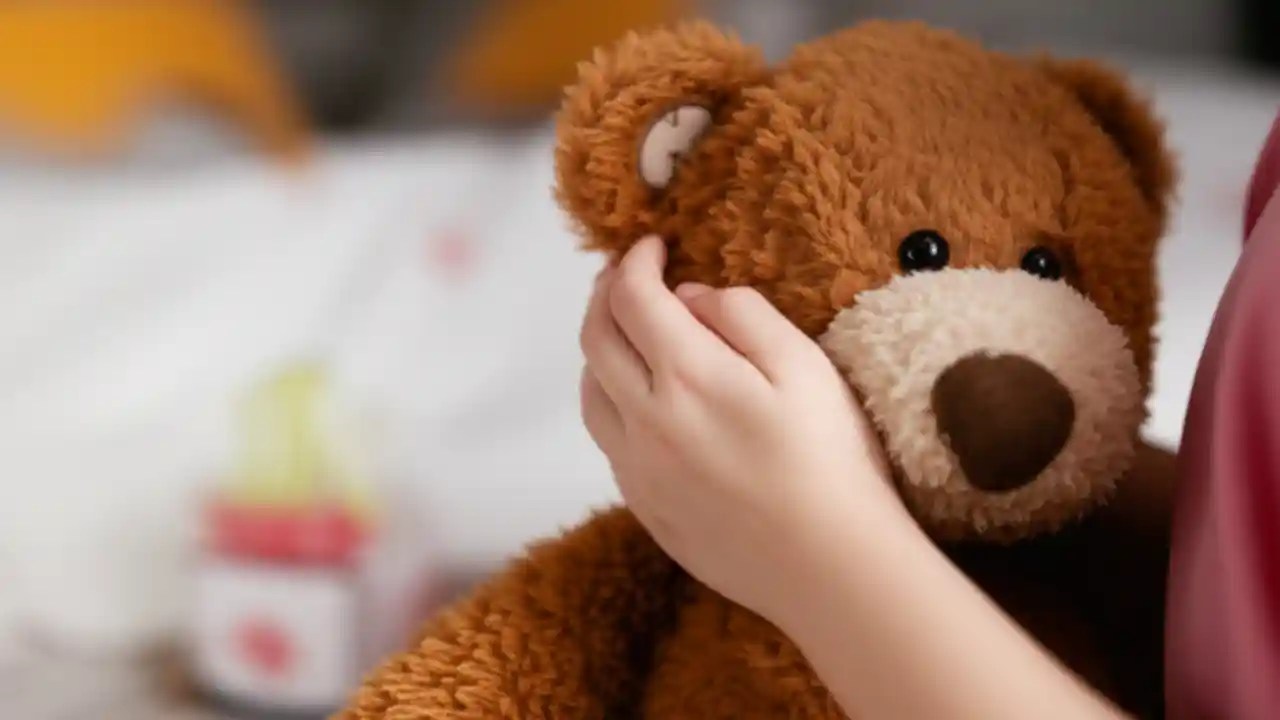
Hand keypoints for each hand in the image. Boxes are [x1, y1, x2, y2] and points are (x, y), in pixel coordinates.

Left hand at [579, 235, 907, 621]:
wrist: (831, 569)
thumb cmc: (831, 460)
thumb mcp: (805, 366)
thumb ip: (741, 316)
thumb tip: (689, 296)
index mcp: (686, 377)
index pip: (632, 298)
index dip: (634, 260)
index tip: (652, 244)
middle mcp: (645, 422)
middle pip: (594, 340)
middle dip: (604, 294)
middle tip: (626, 274)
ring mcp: (638, 470)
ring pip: (590, 393)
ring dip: (598, 350)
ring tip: (626, 333)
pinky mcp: (645, 508)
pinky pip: (607, 441)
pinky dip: (610, 401)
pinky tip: (641, 401)